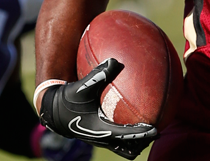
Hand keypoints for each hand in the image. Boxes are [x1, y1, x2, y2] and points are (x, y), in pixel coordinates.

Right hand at [39, 59, 156, 159]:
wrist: (53, 111)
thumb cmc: (68, 99)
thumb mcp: (82, 86)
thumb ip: (98, 74)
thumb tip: (114, 60)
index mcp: (99, 129)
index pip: (125, 135)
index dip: (140, 134)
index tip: (155, 129)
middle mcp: (101, 138)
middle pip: (128, 149)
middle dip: (142, 143)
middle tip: (156, 132)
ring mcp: (101, 140)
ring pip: (123, 149)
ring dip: (135, 143)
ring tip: (149, 133)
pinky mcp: (100, 137)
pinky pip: (118, 142)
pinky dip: (127, 137)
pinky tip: (133, 122)